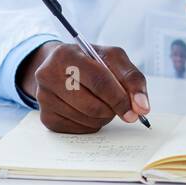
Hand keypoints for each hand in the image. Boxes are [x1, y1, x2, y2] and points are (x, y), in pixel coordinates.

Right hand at [18, 41, 150, 133]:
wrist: (62, 66)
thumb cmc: (91, 61)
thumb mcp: (113, 58)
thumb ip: (132, 79)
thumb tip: (142, 108)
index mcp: (65, 54)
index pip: (98, 81)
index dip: (119, 99)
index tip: (135, 112)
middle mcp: (48, 75)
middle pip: (92, 105)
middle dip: (112, 110)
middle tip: (119, 107)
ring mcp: (44, 98)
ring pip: (86, 120)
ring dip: (103, 117)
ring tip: (101, 102)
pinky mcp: (46, 117)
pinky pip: (79, 130)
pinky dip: (91, 124)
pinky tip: (88, 110)